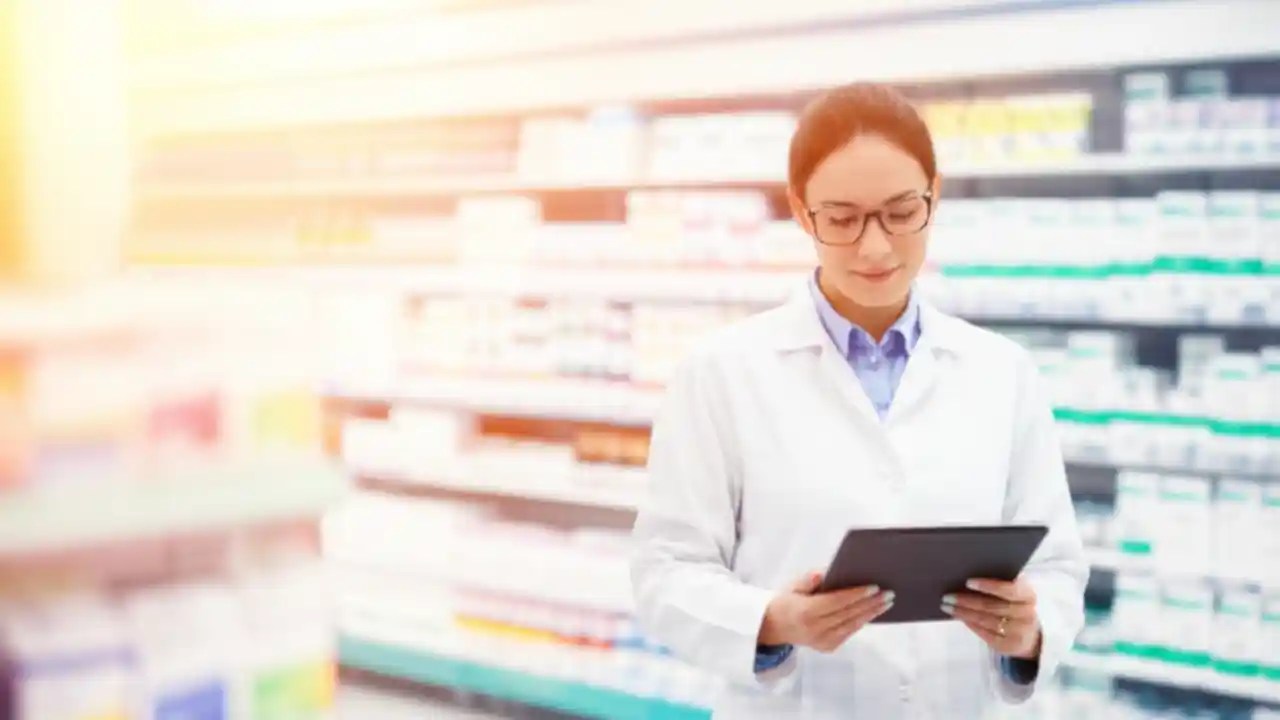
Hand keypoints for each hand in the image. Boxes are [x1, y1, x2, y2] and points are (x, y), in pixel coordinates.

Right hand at [758, 571, 893, 652]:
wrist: (773, 626)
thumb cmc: (786, 600)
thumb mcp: (793, 585)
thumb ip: (809, 579)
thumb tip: (826, 572)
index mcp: (806, 611)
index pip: (837, 601)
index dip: (857, 594)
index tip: (874, 586)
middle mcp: (815, 629)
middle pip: (849, 614)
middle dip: (870, 603)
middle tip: (888, 593)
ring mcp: (822, 641)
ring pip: (852, 625)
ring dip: (871, 613)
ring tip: (886, 603)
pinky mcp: (828, 647)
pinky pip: (849, 632)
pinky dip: (861, 622)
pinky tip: (872, 612)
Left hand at [942, 577, 1040, 659]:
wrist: (1030, 636)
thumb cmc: (1016, 606)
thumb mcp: (1016, 593)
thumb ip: (1002, 583)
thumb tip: (970, 573)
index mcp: (1028, 596)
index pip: (1009, 589)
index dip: (989, 586)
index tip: (968, 582)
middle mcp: (1026, 615)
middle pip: (992, 606)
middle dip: (966, 601)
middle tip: (947, 596)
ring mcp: (1018, 632)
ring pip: (985, 620)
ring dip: (963, 613)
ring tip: (946, 606)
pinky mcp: (1008, 645)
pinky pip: (984, 633)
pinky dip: (970, 624)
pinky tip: (959, 617)